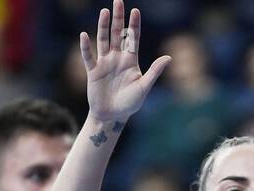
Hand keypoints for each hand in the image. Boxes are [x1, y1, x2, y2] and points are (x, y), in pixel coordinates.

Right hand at [79, 1, 170, 124]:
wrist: (112, 116)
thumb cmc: (130, 103)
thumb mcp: (144, 87)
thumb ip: (154, 71)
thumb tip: (168, 58)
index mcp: (130, 60)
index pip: (133, 38)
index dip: (134, 25)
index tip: (135, 10)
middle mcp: (117, 58)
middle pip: (117, 34)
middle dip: (118, 18)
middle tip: (118, 1)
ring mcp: (104, 63)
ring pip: (103, 40)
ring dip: (103, 26)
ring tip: (104, 11)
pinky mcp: (93, 71)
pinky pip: (89, 56)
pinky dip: (86, 47)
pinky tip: (84, 35)